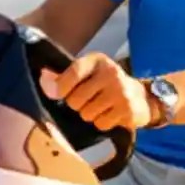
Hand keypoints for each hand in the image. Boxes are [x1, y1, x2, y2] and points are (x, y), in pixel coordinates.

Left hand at [39, 52, 154, 130]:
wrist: (141, 97)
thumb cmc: (106, 84)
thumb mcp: (89, 73)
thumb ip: (65, 76)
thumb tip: (43, 79)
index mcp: (97, 60)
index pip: (74, 72)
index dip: (61, 87)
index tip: (58, 94)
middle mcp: (110, 73)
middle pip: (76, 99)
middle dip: (77, 105)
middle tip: (88, 101)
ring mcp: (120, 91)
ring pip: (87, 114)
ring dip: (90, 115)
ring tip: (101, 107)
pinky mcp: (127, 109)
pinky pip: (101, 124)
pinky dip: (102, 123)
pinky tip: (110, 114)